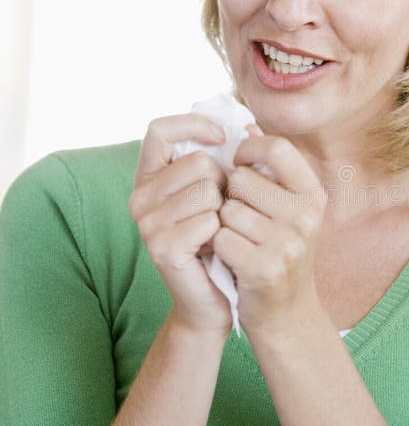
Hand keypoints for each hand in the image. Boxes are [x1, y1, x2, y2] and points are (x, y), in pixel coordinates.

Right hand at [128, 113, 232, 339]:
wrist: (214, 300)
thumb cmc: (220, 240)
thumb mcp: (220, 193)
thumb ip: (228, 158)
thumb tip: (251, 126)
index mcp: (149, 177)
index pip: (159, 130)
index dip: (194, 124)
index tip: (223, 137)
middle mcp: (140, 197)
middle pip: (198, 161)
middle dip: (224, 182)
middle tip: (222, 211)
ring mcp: (147, 223)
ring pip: (207, 190)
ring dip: (225, 211)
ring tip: (217, 232)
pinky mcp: (162, 247)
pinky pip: (209, 220)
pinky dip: (223, 233)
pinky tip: (215, 250)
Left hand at [212, 125, 327, 342]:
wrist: (285, 314)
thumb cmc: (279, 251)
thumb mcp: (286, 208)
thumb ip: (269, 168)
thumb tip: (246, 126)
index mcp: (314, 194)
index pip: (277, 147)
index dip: (249, 149)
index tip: (237, 163)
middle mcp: (307, 216)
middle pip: (243, 179)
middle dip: (231, 195)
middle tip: (240, 217)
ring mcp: (288, 243)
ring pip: (227, 209)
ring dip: (223, 224)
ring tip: (238, 240)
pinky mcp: (264, 267)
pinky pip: (220, 237)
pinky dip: (218, 248)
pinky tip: (231, 259)